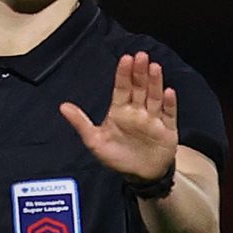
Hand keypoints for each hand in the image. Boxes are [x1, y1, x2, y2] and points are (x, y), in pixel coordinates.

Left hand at [59, 51, 178, 182]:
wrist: (140, 176)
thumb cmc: (117, 156)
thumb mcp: (95, 141)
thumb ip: (81, 123)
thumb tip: (62, 107)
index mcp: (120, 111)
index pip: (122, 88)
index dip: (123, 74)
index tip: (125, 59)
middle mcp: (137, 111)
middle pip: (139, 88)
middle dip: (139, 73)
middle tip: (141, 56)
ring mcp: (153, 119)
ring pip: (154, 97)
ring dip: (155, 83)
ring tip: (154, 67)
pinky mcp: (167, 129)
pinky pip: (168, 115)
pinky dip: (169, 104)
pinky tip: (168, 92)